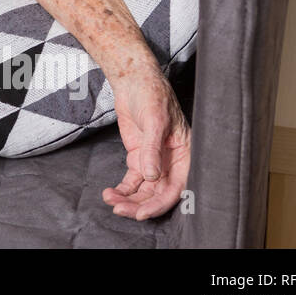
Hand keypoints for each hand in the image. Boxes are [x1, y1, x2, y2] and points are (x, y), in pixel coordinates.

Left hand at [102, 66, 190, 219]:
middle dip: (139, 205)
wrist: (134, 81)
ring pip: (144, 191)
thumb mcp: (155, 121)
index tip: (140, 213)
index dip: (159, 204)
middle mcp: (171, 162)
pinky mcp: (139, 158)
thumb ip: (153, 149)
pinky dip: (122, 190)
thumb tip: (151, 177)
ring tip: (110, 200)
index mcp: (185, 155)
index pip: (175, 187)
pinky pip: (132, 182)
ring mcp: (154, 161)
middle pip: (158, 194)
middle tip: (119, 209)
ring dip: (128, 199)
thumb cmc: (152, 96)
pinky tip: (110, 193)